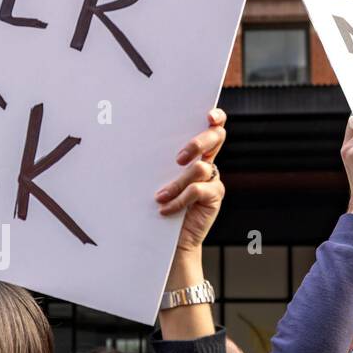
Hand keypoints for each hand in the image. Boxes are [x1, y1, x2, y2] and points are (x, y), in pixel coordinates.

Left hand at [155, 108, 225, 253]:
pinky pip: (197, 190)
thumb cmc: (159, 203)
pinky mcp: (214, 196)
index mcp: (196, 152)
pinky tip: (165, 208)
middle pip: (215, 138)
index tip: (208, 115)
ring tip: (159, 196)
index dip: (216, 118)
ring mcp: (213, 179)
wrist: (169, 237)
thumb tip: (137, 142)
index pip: (212, 127)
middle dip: (197, 143)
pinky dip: (179, 199)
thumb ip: (158, 162)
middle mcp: (208, 161)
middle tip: (178, 159)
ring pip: (199, 168)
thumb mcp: (157, 178)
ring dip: (176, 183)